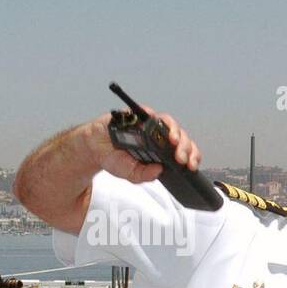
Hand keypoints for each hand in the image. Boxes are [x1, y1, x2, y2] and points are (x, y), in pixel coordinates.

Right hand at [87, 107, 201, 182]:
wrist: (95, 147)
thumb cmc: (115, 159)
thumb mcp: (131, 174)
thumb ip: (144, 175)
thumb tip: (158, 171)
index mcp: (163, 152)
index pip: (185, 152)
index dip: (191, 157)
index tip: (191, 166)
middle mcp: (159, 137)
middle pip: (180, 138)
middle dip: (185, 148)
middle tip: (181, 159)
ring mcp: (149, 124)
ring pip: (169, 123)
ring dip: (174, 131)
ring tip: (173, 141)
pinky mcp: (137, 114)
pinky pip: (147, 112)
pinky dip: (152, 116)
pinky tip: (154, 123)